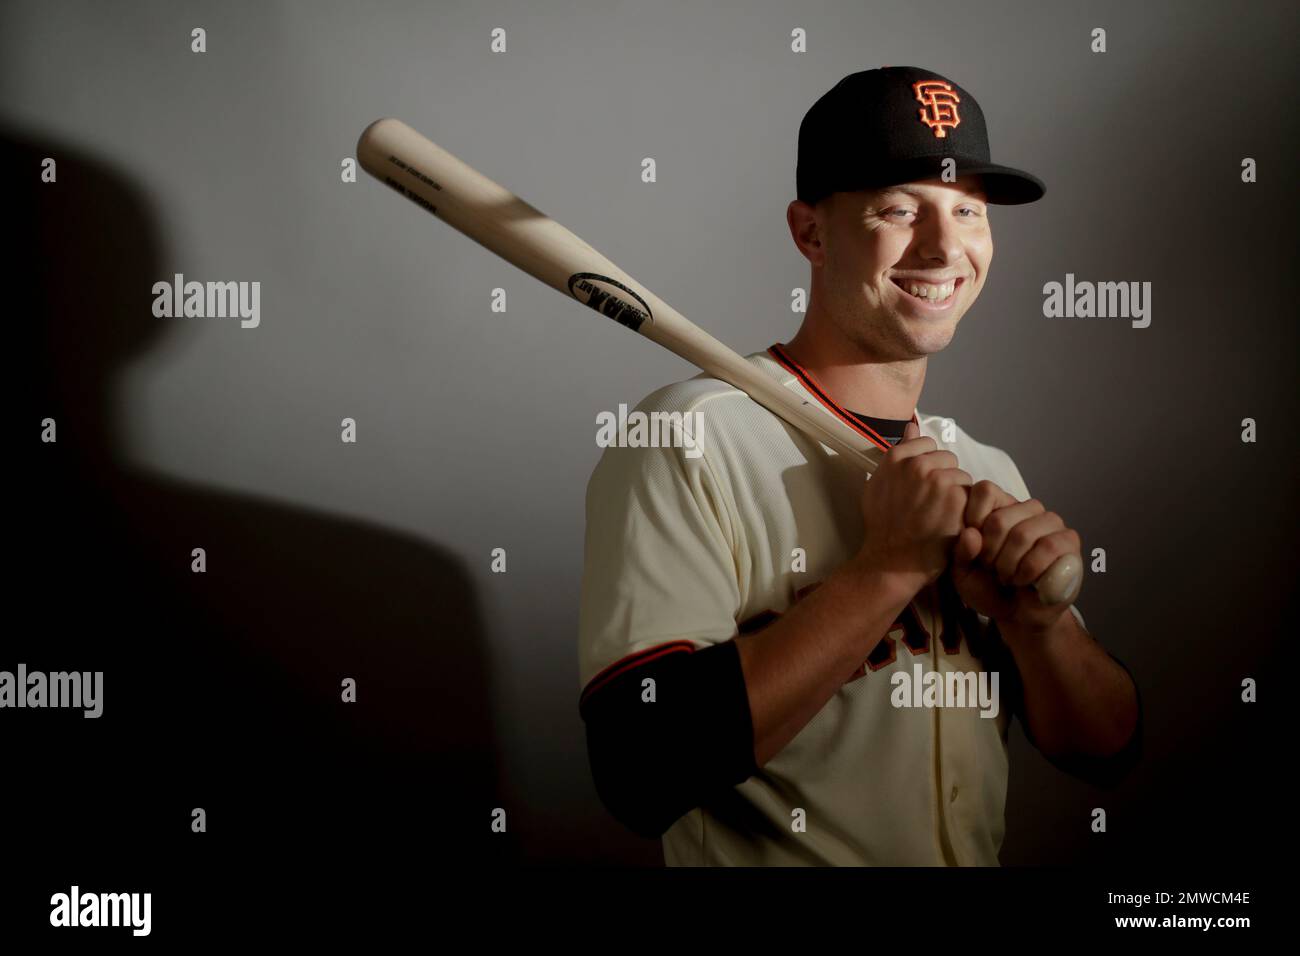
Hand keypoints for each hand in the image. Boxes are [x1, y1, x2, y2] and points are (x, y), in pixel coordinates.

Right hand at [850, 420, 971, 594]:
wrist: (891, 562)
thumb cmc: (884, 526)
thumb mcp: (878, 485)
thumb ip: (897, 455)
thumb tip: (911, 426)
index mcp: (895, 458)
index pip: (927, 445)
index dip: (927, 466)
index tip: (920, 488)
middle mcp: (917, 464)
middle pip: (947, 459)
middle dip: (944, 478)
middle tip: (930, 505)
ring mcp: (938, 480)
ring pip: (962, 477)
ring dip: (957, 494)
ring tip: (939, 516)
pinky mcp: (957, 499)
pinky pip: (972, 495)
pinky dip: (966, 510)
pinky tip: (950, 523)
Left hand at [950, 480, 1081, 632]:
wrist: (1018, 615)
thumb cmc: (988, 587)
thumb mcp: (963, 572)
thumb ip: (961, 552)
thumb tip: (970, 533)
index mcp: (999, 505)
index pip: (985, 490)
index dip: (973, 521)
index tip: (974, 549)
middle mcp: (1027, 508)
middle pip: (999, 519)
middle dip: (989, 555)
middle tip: (993, 570)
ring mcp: (1051, 522)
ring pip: (1023, 534)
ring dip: (1009, 565)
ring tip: (1008, 577)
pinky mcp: (1069, 540)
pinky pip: (1048, 547)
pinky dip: (1030, 570)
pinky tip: (1026, 581)